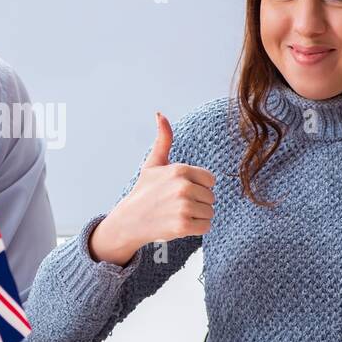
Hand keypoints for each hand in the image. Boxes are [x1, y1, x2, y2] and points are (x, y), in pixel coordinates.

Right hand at [88, 112, 215, 265]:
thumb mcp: (153, 164)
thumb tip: (160, 114)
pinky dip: (196, 228)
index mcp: (180, 169)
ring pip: (210, 212)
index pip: (210, 180)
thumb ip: (163, 140)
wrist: (129, 221)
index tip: (180, 190)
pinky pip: (206, 226)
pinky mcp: (183, 225)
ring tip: (177, 214)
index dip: (198, 186)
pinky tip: (179, 224)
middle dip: (198, 202)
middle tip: (176, 204)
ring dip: (197, 216)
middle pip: (211, 197)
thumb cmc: (144, 191)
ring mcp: (184, 206)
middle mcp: (183, 187)